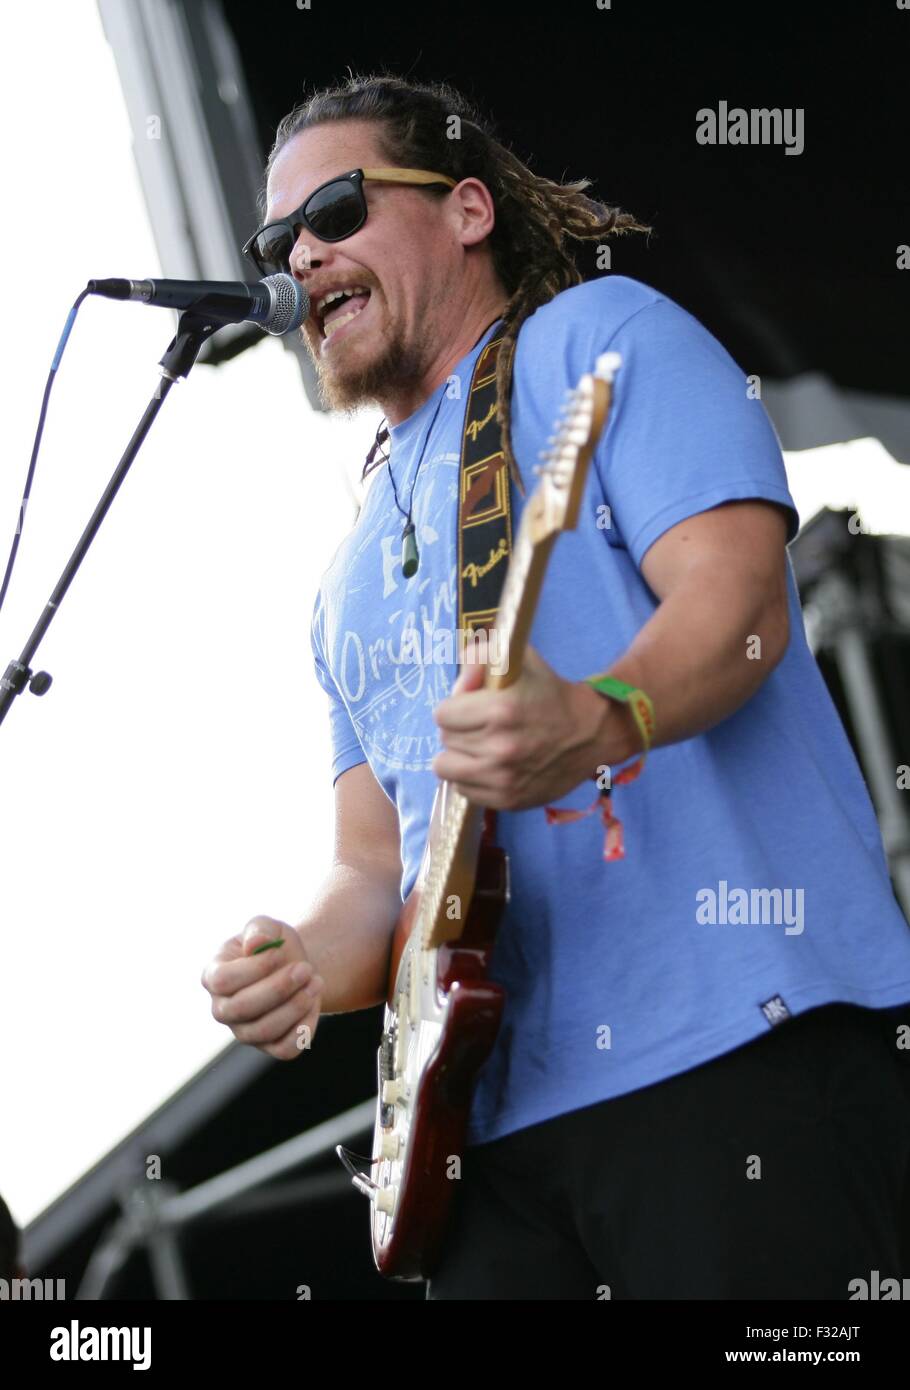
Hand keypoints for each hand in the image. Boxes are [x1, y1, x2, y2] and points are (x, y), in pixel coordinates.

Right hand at [201, 916, 323, 1060]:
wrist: (294, 966)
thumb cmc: (274, 946)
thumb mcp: (267, 927)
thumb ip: (259, 930)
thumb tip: (256, 944)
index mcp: (213, 976)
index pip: (223, 980)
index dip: (253, 968)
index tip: (279, 952)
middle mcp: (223, 1009)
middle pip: (242, 1008)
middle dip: (278, 988)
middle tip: (306, 968)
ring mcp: (244, 1032)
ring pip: (265, 1030)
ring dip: (296, 1006)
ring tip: (316, 981)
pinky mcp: (269, 1046)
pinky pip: (285, 1049)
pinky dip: (304, 1028)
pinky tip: (314, 1002)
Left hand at [431, 644, 620, 810]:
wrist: (591, 733)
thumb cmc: (549, 693)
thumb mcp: (519, 660)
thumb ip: (480, 657)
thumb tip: (459, 681)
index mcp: (500, 710)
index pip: (442, 715)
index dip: (455, 707)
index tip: (471, 707)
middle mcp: (500, 747)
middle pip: (445, 740)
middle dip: (458, 729)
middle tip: (480, 726)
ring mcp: (503, 778)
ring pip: (446, 768)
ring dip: (458, 756)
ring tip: (479, 748)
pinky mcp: (507, 800)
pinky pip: (463, 790)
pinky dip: (471, 778)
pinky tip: (490, 767)